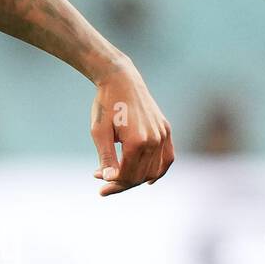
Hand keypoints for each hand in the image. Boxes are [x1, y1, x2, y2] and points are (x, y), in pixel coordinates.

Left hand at [89, 58, 174, 195]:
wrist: (122, 81)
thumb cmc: (106, 105)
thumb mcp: (99, 131)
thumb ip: (106, 157)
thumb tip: (110, 178)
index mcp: (137, 141)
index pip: (128, 175)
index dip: (113, 183)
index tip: (97, 179)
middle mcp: (154, 140)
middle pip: (140, 175)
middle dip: (121, 182)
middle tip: (102, 180)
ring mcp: (163, 135)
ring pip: (154, 170)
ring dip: (136, 178)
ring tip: (117, 177)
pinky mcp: (166, 130)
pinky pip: (168, 158)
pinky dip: (159, 171)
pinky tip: (147, 179)